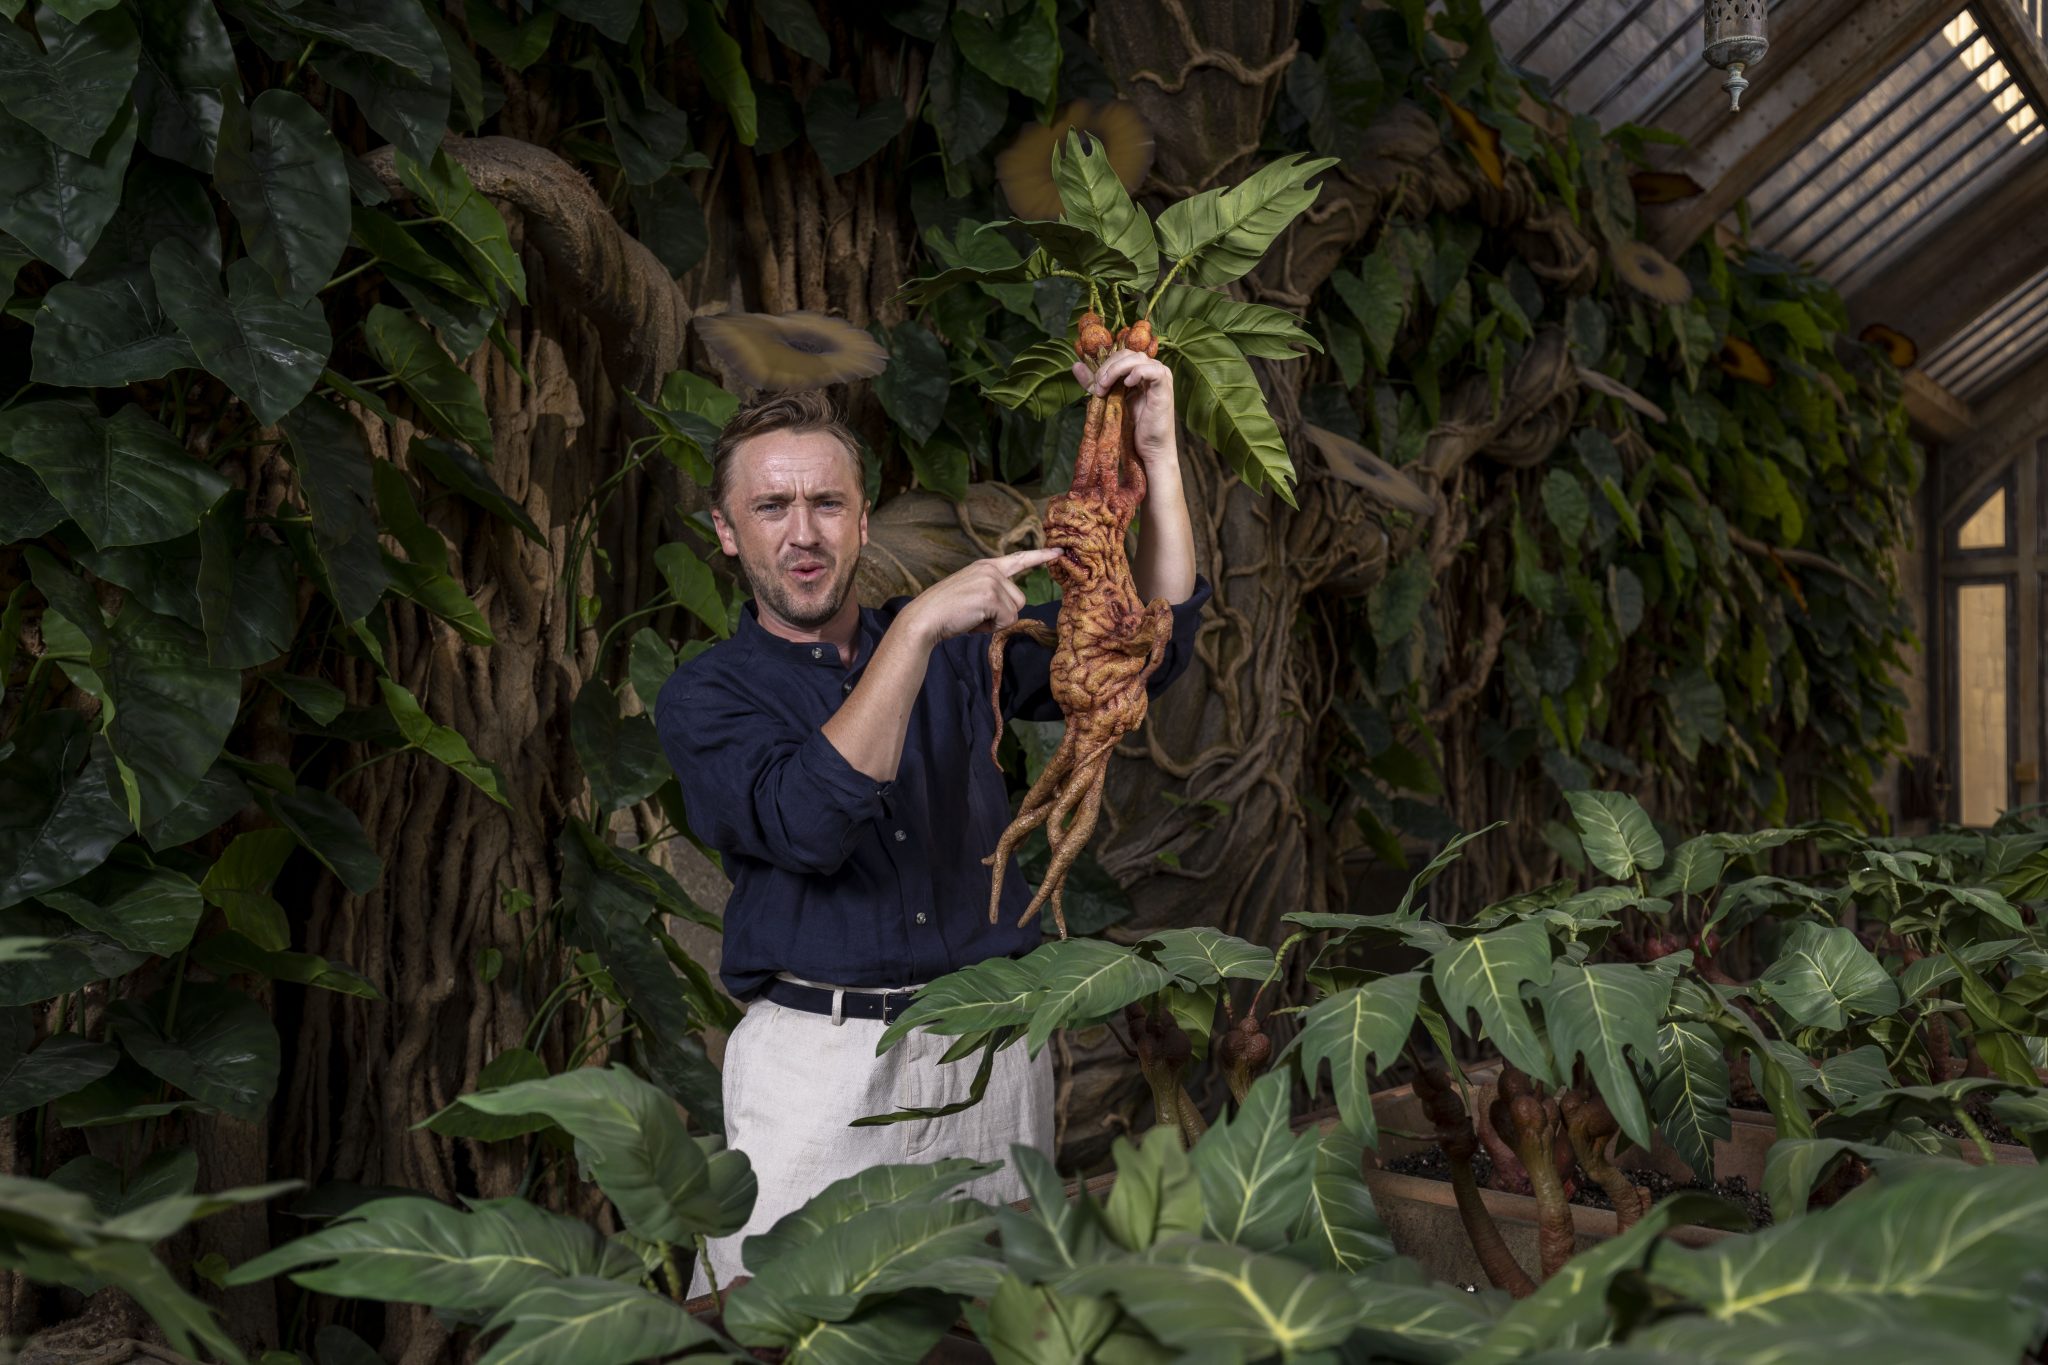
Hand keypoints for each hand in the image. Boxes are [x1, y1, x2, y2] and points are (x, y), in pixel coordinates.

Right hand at [904, 547, 1063, 643]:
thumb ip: (993, 593)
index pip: (1019, 559)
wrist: (925, 618)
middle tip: (976, 614)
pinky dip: (991, 627)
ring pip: (1015, 610)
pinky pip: (1006, 619)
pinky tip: (972, 621)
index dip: (1041, 557)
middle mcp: (991, 569)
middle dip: (1002, 613)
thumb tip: (1011, 609)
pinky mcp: (990, 595)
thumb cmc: (946, 612)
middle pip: (1020, 598)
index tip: (1060, 551)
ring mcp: (991, 581)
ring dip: (996, 621)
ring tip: (973, 617)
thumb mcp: (973, 594)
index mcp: (986, 566)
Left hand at [1072, 350, 1179, 485]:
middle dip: (1108, 368)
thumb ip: (1094, 383)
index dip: (1105, 365)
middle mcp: (1151, 369)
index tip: (1095, 385)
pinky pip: (1152, 370)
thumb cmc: (1132, 427)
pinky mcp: (1164, 386)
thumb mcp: (1108, 401)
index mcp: (1140, 370)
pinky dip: (1136, 373)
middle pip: (1127, 354)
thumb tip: (1075, 365)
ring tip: (1106, 388)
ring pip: (1137, 358)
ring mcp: (1161, 376)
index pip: (1120, 355)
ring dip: (1116, 370)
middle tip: (1099, 387)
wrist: (1150, 449)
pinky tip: (1127, 384)